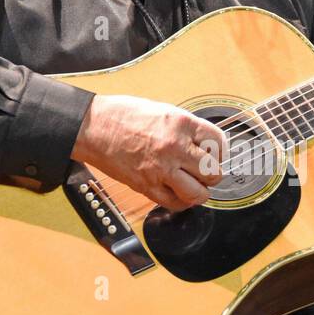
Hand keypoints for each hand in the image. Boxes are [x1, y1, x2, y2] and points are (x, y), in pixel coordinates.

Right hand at [72, 94, 226, 211]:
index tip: (215, 154)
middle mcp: (174, 147)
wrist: (93, 127)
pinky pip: (175, 203)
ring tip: (193, 185)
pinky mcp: (146, 186)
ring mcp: (161, 169)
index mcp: (181, 123)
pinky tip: (177, 192)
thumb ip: (186, 129)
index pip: (219, 142)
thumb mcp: (163, 111)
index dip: (220, 150)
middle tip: (204, 171)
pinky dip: (181, 201)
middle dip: (212, 174)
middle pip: (213, 172)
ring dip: (199, 191)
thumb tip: (205, 145)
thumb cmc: (124, 115)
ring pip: (198, 193)